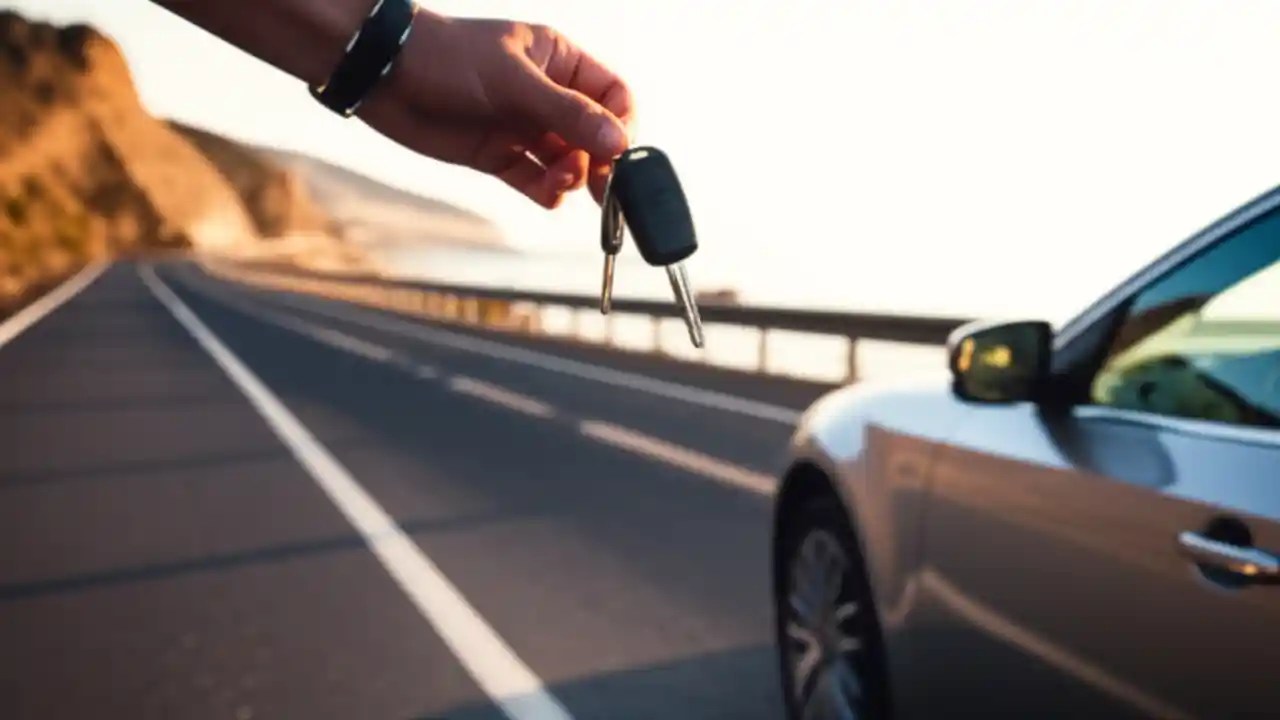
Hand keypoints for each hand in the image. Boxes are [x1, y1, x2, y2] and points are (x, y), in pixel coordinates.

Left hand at [358, 11, 634, 208]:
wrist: (384, 75)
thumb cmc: (448, 58)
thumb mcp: (515, 82)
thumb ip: (569, 114)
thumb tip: (620, 143)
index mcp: (560, 61)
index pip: (613, 96)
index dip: (622, 125)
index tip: (617, 152)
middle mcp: (547, 95)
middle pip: (595, 135)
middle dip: (601, 161)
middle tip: (603, 187)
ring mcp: (524, 127)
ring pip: (568, 162)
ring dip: (572, 178)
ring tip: (558, 181)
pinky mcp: (499, 155)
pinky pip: (536, 180)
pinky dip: (546, 191)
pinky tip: (545, 193)